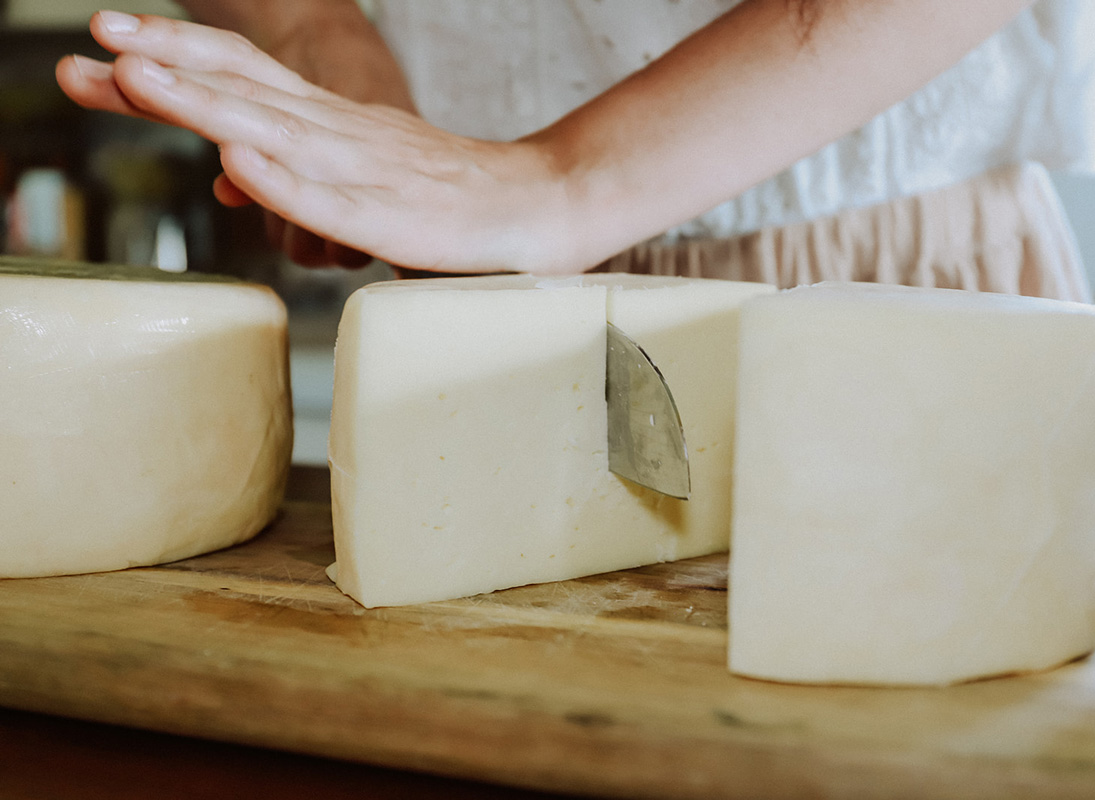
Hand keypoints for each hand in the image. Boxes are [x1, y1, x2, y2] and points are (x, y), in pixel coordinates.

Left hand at [57, 12, 575, 274]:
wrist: (546, 204)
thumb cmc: (458, 199)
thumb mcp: (364, 181)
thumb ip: (300, 171)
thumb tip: (228, 172)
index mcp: (336, 123)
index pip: (246, 76)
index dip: (179, 51)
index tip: (111, 35)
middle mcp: (345, 135)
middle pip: (246, 89)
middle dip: (166, 64)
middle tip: (95, 37)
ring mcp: (371, 174)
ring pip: (278, 133)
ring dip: (206, 105)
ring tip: (140, 79)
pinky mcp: (399, 220)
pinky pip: (335, 200)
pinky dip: (285, 180)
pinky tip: (240, 163)